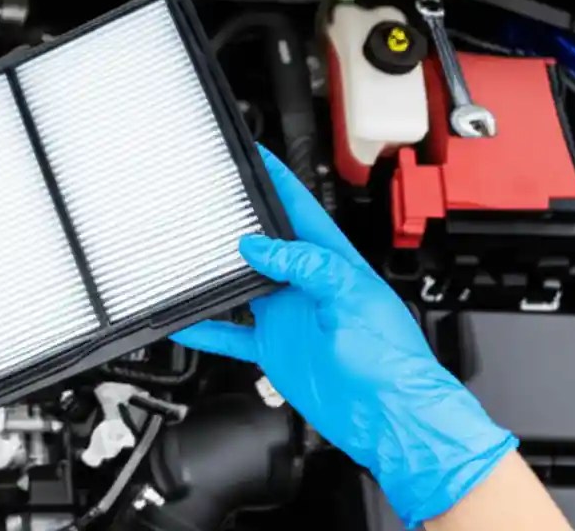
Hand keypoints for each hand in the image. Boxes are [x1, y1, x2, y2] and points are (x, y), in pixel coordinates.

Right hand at [171, 147, 515, 526]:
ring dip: (216, 275)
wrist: (390, 418)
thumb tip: (259, 246)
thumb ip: (306, 265)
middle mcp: (306, 285)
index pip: (299, 209)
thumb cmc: (390, 360)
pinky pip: (232, 334)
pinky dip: (206, 329)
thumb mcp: (352, 296)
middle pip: (264, 244)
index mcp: (333, 263)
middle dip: (237, 222)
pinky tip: (184, 322)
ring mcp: (288, 317)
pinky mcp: (275, 348)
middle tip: (205, 203)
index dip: (276, 181)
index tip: (253, 157)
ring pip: (242, 286)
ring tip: (187, 259)